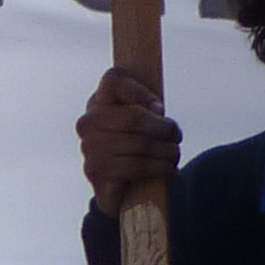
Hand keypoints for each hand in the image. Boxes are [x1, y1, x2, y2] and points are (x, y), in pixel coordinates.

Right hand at [77, 67, 178, 199]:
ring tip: (174, 155)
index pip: (114, 80)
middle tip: (177, 137)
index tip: (160, 108)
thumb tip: (156, 109)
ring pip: (139, 145)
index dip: (141, 92)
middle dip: (163, 129)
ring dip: (166, 152)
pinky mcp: (96, 173)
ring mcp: (89, 148)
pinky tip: (168, 170)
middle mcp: (87, 122)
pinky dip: (158, 169)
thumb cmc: (134, 143)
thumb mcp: (142, 117)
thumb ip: (147, 102)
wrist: (120, 184)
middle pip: (133, 117)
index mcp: (98, 100)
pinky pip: (135, 167)